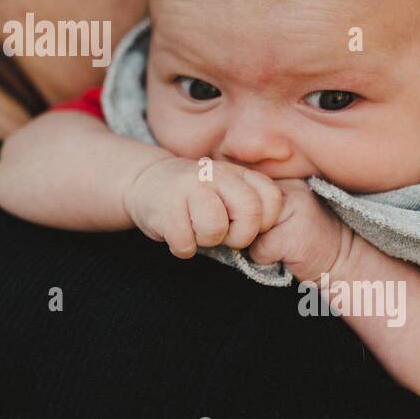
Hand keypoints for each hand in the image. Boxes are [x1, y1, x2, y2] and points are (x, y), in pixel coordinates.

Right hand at [123, 157, 281, 258]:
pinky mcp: (163, 208)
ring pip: (214, 229)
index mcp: (235, 171)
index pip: (271, 198)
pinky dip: (182, 247)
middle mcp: (214, 174)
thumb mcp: (226, 188)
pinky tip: (176, 233)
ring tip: (195, 229)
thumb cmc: (195, 195)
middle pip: (249, 212)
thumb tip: (274, 233)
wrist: (145, 182)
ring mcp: (186, 188)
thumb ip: (250, 200)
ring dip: (206, 240)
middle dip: (240, 235)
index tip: (244, 224)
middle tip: (223, 234)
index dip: (263, 222)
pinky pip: (185, 243)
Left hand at [246, 178, 349, 280]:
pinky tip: (288, 255)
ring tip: (281, 243)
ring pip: (246, 229)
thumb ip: (252, 202)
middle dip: (245, 228)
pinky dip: (266, 259)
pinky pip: (259, 250)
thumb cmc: (303, 237)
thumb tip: (215, 205)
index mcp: (280, 178)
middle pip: (238, 209)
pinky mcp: (295, 234)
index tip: (258, 225)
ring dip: (256, 244)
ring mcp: (293, 208)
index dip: (237, 212)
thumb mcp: (278, 211)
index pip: (236, 189)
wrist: (344, 258)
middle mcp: (286, 187)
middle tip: (273, 236)